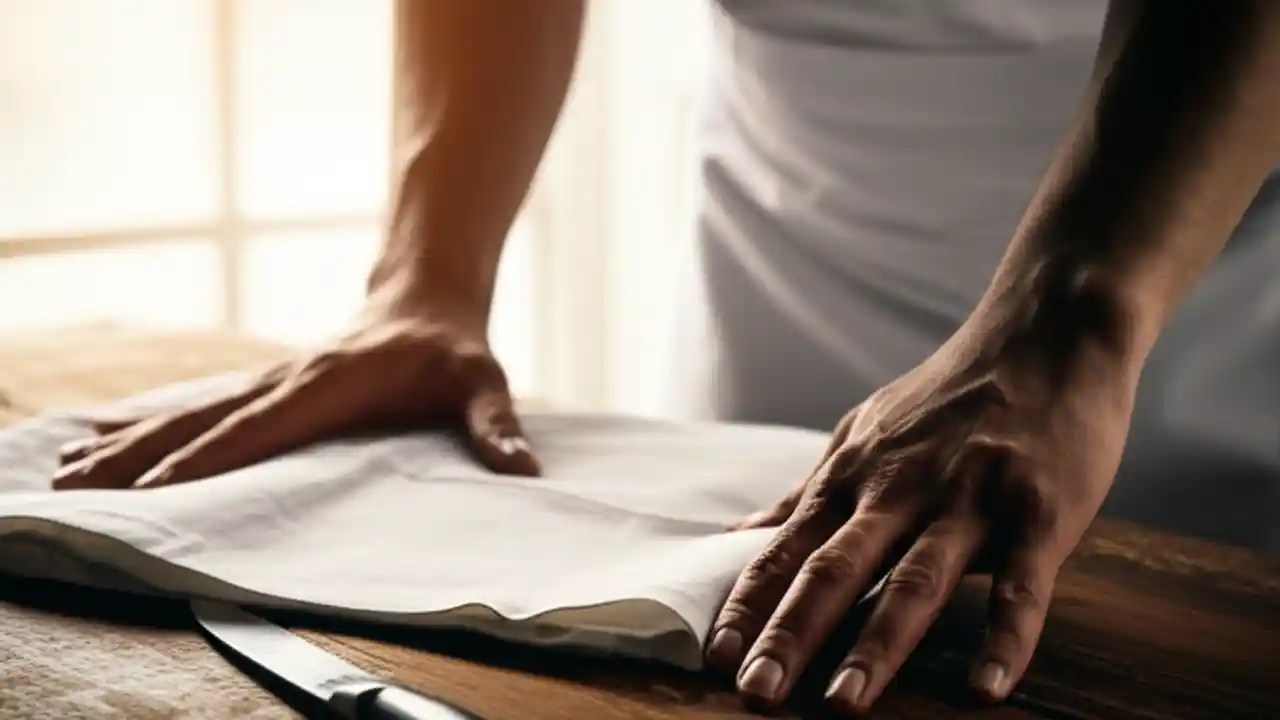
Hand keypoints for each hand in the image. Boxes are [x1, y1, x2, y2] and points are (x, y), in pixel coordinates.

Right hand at [52, 314, 537, 489]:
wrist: (426, 298)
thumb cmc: (451, 350)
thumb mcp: (482, 383)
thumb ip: (495, 425)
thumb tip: (523, 468)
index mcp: (332, 382)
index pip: (264, 426)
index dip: (213, 457)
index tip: (158, 487)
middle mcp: (288, 378)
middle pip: (205, 420)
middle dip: (142, 454)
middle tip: (79, 486)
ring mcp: (268, 379)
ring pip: (188, 412)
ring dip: (127, 440)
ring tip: (67, 469)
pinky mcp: (263, 385)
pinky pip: (196, 408)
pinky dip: (144, 424)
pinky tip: (101, 439)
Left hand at [706, 321, 1138, 713]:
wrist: (1047, 332)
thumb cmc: (948, 395)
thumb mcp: (862, 434)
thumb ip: (805, 495)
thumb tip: (737, 536)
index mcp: (854, 475)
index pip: (787, 548)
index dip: (749, 602)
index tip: (714, 655)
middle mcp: (900, 487)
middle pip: (835, 567)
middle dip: (791, 632)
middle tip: (754, 692)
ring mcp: (969, 497)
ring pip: (915, 579)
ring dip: (877, 644)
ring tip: (844, 703)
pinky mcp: (1038, 508)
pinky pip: (1022, 583)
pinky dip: (1005, 636)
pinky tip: (986, 688)